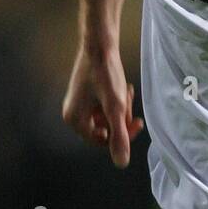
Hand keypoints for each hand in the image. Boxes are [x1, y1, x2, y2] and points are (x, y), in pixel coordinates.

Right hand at [62, 45, 143, 167]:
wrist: (99, 44)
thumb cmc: (105, 74)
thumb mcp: (116, 108)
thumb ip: (119, 136)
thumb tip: (122, 163)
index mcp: (75, 121)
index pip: (103, 141)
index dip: (121, 134)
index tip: (135, 122)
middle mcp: (72, 114)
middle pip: (105, 129)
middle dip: (121, 116)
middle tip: (127, 99)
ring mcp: (78, 104)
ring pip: (107, 116)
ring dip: (120, 107)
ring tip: (125, 90)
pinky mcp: (85, 94)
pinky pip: (104, 105)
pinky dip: (115, 99)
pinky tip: (122, 86)